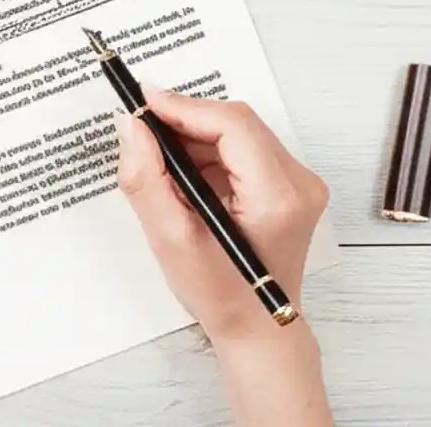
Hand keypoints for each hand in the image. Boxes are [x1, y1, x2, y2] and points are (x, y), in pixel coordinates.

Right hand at [114, 88, 327, 341]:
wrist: (257, 328)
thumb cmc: (220, 295)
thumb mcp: (171, 239)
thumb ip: (147, 179)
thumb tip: (131, 127)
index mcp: (277, 197)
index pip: (231, 125)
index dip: (184, 107)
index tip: (143, 103)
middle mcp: (299, 183)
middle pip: (236, 123)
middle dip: (186, 121)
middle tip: (142, 130)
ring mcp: (299, 183)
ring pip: (238, 133)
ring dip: (195, 139)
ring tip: (160, 164)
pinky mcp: (289, 186)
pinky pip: (244, 150)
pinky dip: (209, 154)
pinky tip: (185, 177)